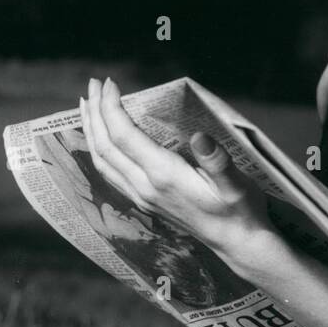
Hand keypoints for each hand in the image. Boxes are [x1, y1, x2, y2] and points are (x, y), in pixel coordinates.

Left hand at [80, 77, 270, 269]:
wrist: (237, 243)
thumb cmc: (240, 210)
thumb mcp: (237, 185)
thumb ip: (217, 161)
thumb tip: (200, 136)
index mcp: (164, 176)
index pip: (124, 136)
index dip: (112, 108)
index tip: (109, 83)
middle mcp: (145, 186)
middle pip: (105, 146)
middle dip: (95, 112)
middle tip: (92, 84)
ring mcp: (142, 196)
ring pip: (102, 160)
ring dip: (92, 130)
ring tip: (87, 105)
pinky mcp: (145, 200)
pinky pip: (110, 171)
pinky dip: (100, 148)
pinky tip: (102, 139)